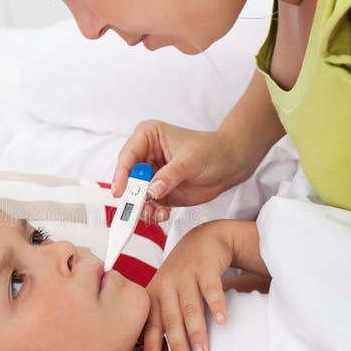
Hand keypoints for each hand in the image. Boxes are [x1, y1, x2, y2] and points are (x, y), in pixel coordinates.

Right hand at [112, 121, 254, 223]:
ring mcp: (151, 175)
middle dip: (132, 196)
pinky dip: (152, 213)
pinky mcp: (158, 192)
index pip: (127, 156)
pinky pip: (147, 205)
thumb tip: (150, 192)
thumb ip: (169, 176)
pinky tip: (163, 214)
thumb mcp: (189, 161)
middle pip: (128, 179)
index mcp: (147, 136)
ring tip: (157, 213)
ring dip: (143, 208)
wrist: (230, 165)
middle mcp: (145, 155)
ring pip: (136, 195)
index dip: (121, 174)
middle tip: (138, 209)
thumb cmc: (211, 151)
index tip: (120, 192)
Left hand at [143, 220, 268, 350]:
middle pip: (171, 317)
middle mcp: (167, 284)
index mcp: (155, 293)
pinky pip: (211, 288)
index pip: (152, 321)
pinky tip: (222, 320)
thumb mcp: (166, 291)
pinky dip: (217, 304)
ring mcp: (186, 275)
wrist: (203, 239)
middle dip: (177, 343)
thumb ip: (163, 316)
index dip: (151, 342)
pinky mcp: (205, 267)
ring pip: (191, 307)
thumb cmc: (182, 274)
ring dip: (197, 330)